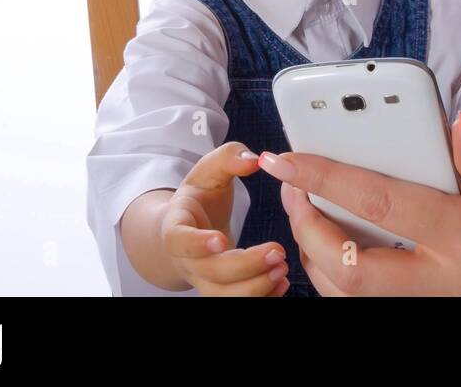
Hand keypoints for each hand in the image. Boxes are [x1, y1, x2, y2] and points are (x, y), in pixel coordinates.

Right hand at [162, 142, 289, 296]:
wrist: (191, 225)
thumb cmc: (202, 195)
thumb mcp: (210, 169)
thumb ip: (230, 158)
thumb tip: (254, 159)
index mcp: (177, 226)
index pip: (178, 241)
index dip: (196, 244)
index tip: (221, 239)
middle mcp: (187, 259)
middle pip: (210, 273)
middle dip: (245, 267)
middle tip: (278, 252)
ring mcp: (203, 279)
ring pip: (223, 297)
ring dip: (255, 288)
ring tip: (283, 268)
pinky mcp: (222, 290)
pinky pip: (238, 302)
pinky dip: (261, 297)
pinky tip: (282, 284)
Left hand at [256, 112, 460, 295]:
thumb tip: (453, 124)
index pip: (379, 203)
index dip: (324, 177)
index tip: (285, 158)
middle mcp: (447, 280)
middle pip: (347, 268)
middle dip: (305, 227)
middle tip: (291, 189)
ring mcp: (441, 305)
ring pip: (352, 298)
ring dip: (317, 258)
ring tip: (308, 214)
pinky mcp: (440, 313)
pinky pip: (375, 306)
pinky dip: (343, 281)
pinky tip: (340, 248)